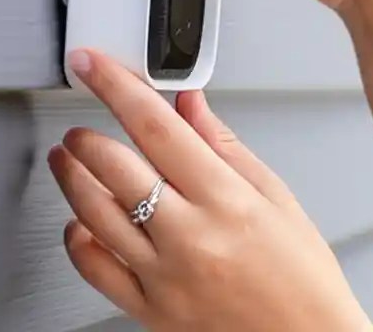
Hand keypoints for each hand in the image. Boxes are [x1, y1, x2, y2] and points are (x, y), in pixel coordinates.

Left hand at [49, 48, 371, 331]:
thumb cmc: (302, 275)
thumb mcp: (276, 196)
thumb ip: (225, 146)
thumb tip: (188, 103)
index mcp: (226, 201)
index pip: (156, 127)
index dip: (117, 87)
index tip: (93, 65)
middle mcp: (190, 238)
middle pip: (115, 167)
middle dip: (86, 134)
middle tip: (81, 124)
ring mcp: (164, 277)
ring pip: (93, 214)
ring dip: (71, 177)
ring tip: (69, 159)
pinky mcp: (149, 311)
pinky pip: (95, 270)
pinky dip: (77, 239)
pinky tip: (80, 220)